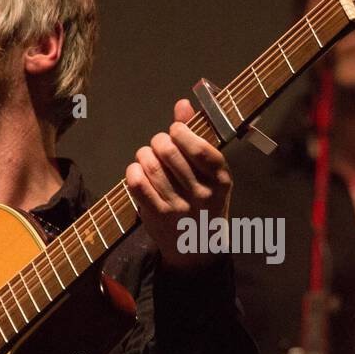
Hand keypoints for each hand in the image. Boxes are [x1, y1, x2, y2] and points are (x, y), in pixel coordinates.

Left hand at [125, 99, 232, 271]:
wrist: (197, 250)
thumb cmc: (205, 203)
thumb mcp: (211, 173)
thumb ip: (197, 136)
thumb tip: (182, 104)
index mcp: (221, 179)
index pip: (197, 147)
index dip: (180, 131)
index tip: (175, 131)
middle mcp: (202, 194)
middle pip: (169, 152)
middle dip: (159, 140)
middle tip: (159, 144)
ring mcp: (178, 207)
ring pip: (150, 165)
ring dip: (144, 154)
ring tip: (148, 156)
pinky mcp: (156, 215)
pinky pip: (137, 182)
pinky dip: (133, 170)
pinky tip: (138, 170)